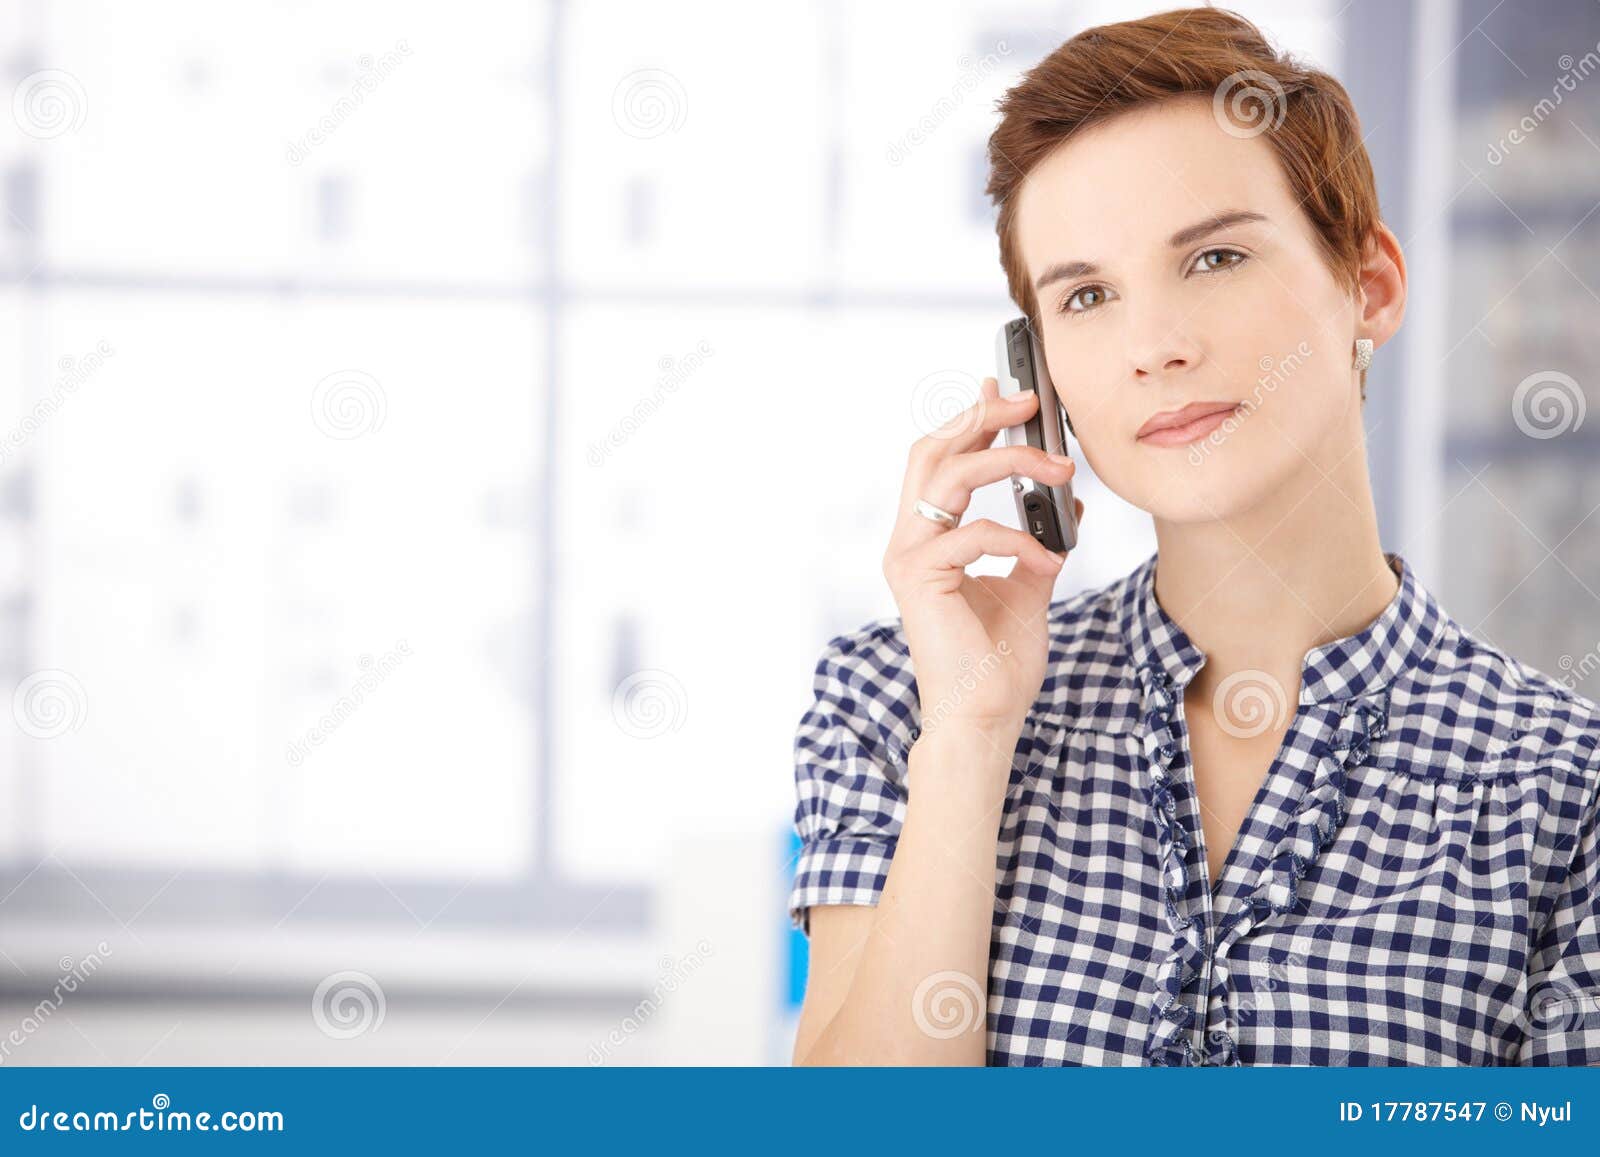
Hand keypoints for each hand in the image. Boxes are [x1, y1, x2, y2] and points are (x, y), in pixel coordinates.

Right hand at [881, 376, 1084, 740]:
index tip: (1007, 390)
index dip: (972, 419)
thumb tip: (1068, 502)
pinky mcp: (917, 579)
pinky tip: (1048, 560)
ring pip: (948, 476)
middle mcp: (909, 541)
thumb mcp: (1028, 587)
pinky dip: (1019, 540)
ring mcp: (908, 558)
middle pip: (933, 450)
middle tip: (1030, 402)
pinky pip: (973, 535)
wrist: (982, 718)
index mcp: (928, 539)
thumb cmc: (998, 663)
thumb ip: (1038, 542)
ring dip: (1010, 462)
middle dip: (982, 418)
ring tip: (1061, 469)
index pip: (943, 460)